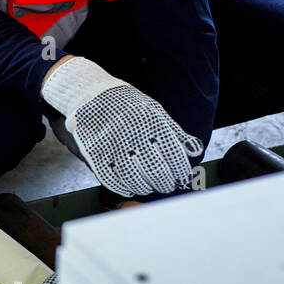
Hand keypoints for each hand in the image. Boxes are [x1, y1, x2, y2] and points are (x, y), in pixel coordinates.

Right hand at [42, 56, 202, 196]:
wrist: (89, 93)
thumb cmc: (126, 104)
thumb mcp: (154, 110)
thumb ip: (175, 132)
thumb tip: (194, 150)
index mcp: (152, 123)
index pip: (173, 155)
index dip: (180, 172)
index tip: (182, 178)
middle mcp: (134, 134)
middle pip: (156, 170)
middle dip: (165, 183)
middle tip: (166, 186)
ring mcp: (113, 145)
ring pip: (134, 178)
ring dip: (145, 188)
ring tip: (148, 187)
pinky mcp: (95, 153)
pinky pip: (110, 178)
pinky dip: (122, 188)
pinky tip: (128, 189)